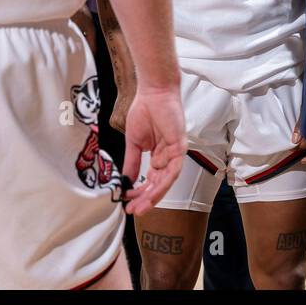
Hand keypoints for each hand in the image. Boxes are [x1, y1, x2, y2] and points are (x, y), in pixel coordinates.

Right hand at [121, 84, 187, 214]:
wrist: (152, 93)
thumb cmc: (144, 111)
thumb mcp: (133, 143)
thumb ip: (132, 163)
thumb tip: (126, 182)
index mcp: (158, 156)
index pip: (151, 180)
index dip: (140, 193)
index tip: (127, 203)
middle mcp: (168, 157)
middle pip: (159, 184)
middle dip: (146, 199)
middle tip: (133, 211)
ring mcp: (175, 153)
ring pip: (167, 181)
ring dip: (154, 195)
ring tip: (140, 206)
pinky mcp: (180, 147)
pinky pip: (173, 169)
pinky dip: (163, 182)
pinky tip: (151, 191)